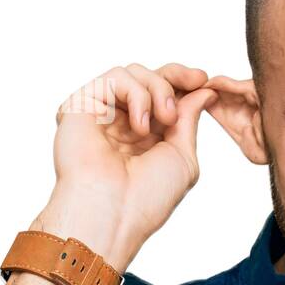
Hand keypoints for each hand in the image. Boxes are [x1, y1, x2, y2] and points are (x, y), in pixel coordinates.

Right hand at [32, 63, 216, 270]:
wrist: (114, 212)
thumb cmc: (147, 197)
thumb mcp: (182, 155)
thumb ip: (189, 119)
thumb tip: (204, 91)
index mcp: (146, 135)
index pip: (163, 93)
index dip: (183, 81)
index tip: (204, 80)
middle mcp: (121, 122)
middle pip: (147, 76)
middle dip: (175, 75)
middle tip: (195, 82)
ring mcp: (100, 113)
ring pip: (132, 72)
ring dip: (157, 89)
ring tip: (163, 121)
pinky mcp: (80, 105)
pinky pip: (112, 78)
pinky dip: (135, 95)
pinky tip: (140, 125)